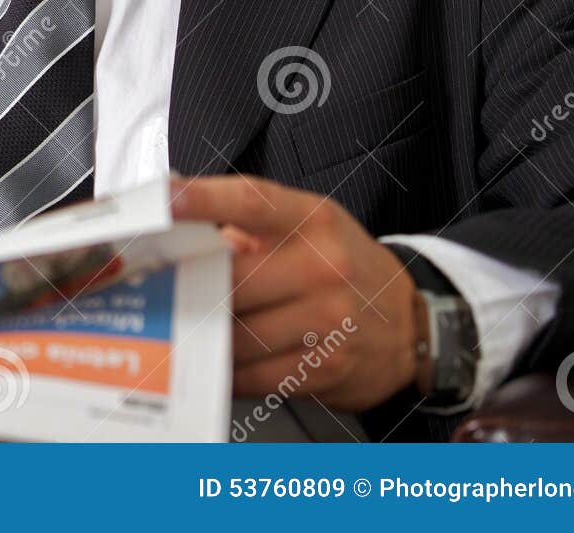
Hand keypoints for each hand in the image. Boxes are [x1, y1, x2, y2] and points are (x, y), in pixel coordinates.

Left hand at [171, 173, 419, 411]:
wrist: (413, 324)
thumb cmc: (343, 266)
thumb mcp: (308, 226)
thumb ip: (247, 225)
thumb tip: (178, 224)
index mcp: (313, 219)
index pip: (251, 201)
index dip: (202, 199)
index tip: (163, 200)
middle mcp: (325, 265)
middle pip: (232, 279)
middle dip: (191, 288)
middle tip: (160, 289)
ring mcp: (330, 319)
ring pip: (238, 333)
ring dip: (207, 335)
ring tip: (189, 327)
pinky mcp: (329, 367)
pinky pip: (254, 374)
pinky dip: (228, 371)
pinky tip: (219, 361)